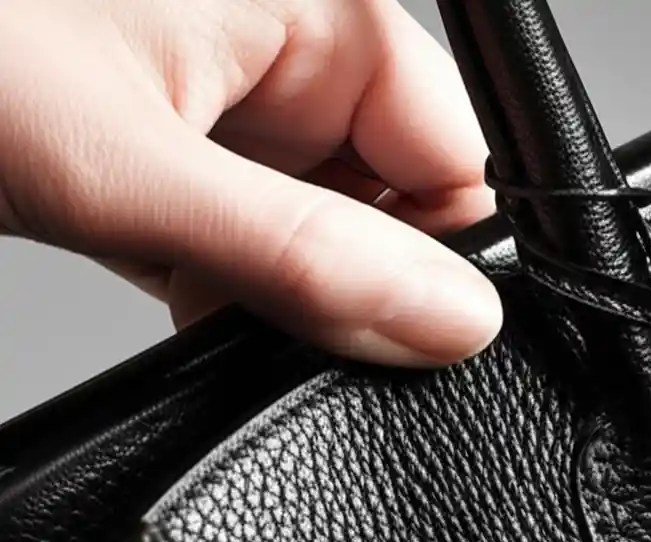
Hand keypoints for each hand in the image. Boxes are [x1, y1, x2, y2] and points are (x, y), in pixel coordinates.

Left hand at [0, 0, 501, 367]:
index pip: (452, 148)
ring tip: (202, 284)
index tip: (404, 330)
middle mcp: (285, 50)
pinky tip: (181, 288)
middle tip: (277, 314)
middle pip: (390, 196)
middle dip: (348, 275)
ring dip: (277, 284)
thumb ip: (300, 258)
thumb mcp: (128, 168)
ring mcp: (233, 104)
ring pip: (321, 227)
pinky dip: (225, 282)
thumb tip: (445, 320)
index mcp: (314, 11)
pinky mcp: (183, 150)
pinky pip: (253, 234)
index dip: (438, 251)